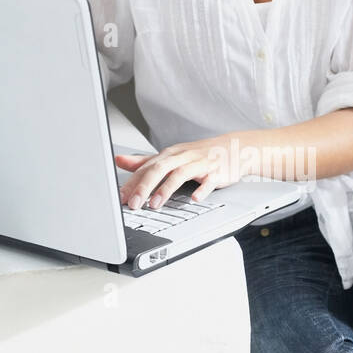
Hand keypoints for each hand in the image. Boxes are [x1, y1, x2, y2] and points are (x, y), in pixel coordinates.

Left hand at [115, 136, 248, 210]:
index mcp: (169, 155)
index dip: (131, 183)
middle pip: (159, 169)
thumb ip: (144, 161)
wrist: (233, 148)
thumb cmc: (199, 155)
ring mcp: (199, 163)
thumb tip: (118, 160)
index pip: (146, 168)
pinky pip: (209, 180)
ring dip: (166, 189)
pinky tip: (195, 199)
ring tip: (155, 204)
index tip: (118, 197)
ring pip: (180, 174)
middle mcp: (182, 157)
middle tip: (132, 204)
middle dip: (144, 187)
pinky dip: (202, 189)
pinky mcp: (216, 172)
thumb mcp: (170, 157)